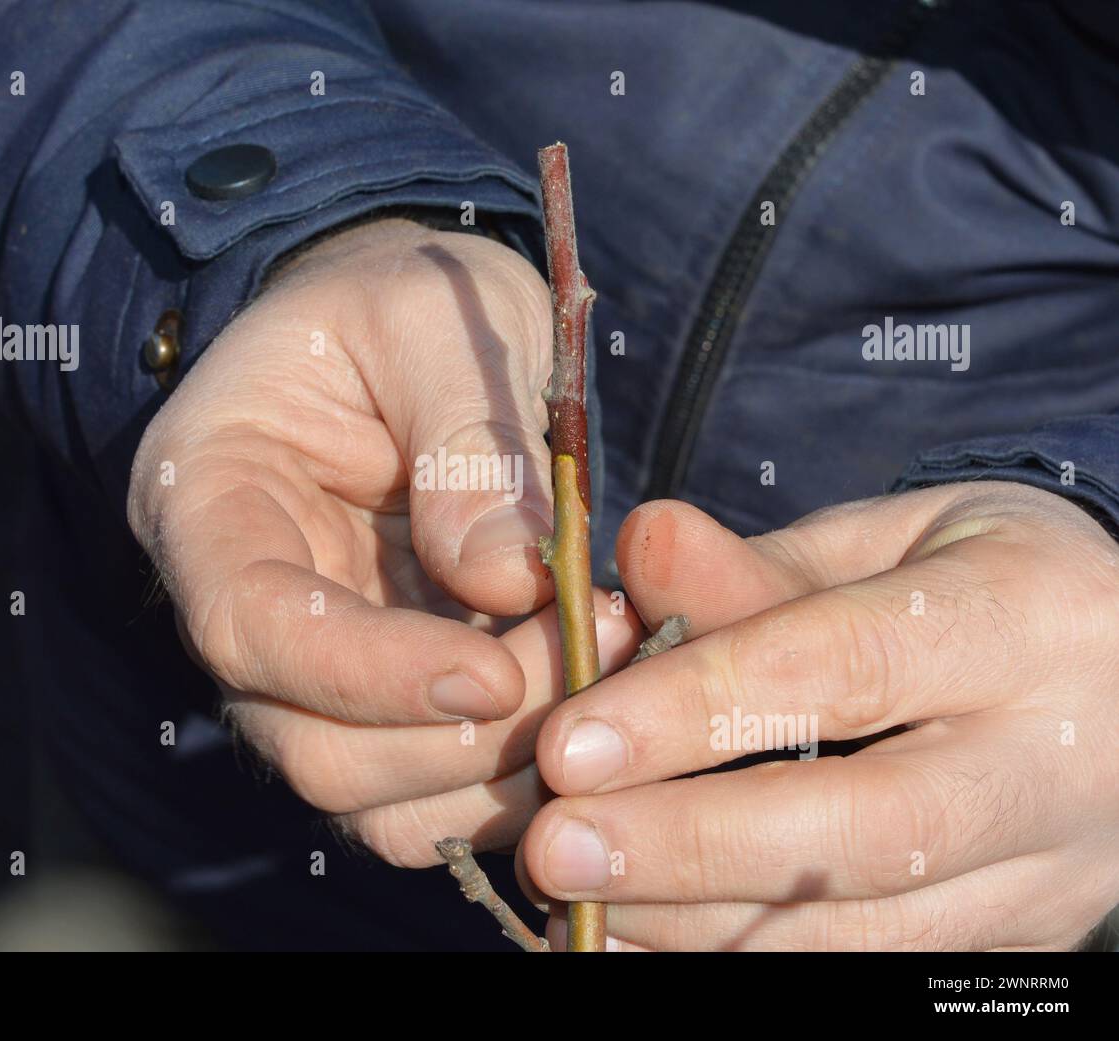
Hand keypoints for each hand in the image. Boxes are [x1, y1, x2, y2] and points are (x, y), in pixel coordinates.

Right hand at [127, 217, 642, 859]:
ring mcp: (316, 674)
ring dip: (504, 769)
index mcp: (209, 501)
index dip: (363, 672)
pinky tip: (596, 700)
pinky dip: (521, 780)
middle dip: (462, 733)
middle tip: (598, 646)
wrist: (404, 338)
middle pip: (315, 748)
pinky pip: (438, 795)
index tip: (488, 671)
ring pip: (380, 802)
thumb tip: (505, 578)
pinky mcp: (388, 707)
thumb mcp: (432, 316)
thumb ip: (463, 435)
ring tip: (609, 662)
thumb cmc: (403, 303)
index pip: (249, 628)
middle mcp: (247, 612)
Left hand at [517, 481, 1118, 949]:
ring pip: (872, 934)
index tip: (569, 744)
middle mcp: (1050, 760)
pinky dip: (750, 968)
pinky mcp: (1021, 943)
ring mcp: (1048, 873)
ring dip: (704, 929)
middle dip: (692, 847)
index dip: (698, 710)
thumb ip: (760, 564)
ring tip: (578, 905)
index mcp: (1019, 617)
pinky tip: (644, 946)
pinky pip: (877, 975)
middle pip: (866, 831)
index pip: (845, 667)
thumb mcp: (890, 539)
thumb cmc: (980, 584)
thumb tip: (637, 547)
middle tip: (554, 846)